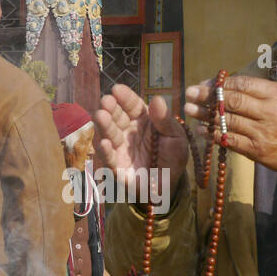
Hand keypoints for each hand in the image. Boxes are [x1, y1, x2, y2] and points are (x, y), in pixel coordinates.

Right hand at [93, 85, 187, 204]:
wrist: (170, 186)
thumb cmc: (173, 157)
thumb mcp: (176, 137)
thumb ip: (165, 120)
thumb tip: (157, 99)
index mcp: (143, 121)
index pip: (132, 106)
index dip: (125, 97)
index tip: (117, 89)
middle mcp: (128, 132)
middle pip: (117, 117)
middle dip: (111, 108)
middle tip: (106, 101)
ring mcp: (121, 149)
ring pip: (110, 134)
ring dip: (105, 125)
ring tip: (101, 115)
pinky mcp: (117, 168)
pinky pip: (110, 159)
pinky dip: (106, 151)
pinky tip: (105, 143)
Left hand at [184, 75, 276, 172]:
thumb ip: (253, 90)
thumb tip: (218, 84)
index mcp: (275, 94)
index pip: (242, 84)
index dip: (219, 84)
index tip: (202, 84)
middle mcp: (268, 112)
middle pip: (232, 101)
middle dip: (207, 96)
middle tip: (190, 93)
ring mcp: (262, 132)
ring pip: (228, 121)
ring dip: (205, 115)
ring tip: (189, 109)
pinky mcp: (256, 150)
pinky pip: (230, 140)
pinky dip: (213, 134)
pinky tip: (200, 129)